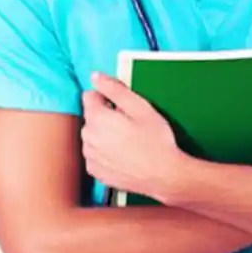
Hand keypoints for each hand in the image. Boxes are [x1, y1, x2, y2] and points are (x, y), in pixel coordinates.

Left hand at [81, 72, 186, 200]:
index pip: (89, 96)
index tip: (125, 106)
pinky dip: (106, 152)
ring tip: (130, 141)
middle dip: (107, 117)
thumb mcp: (142, 108)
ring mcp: (90, 156)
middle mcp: (88, 137)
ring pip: (93, 136)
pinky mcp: (96, 171)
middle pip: (91, 117)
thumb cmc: (156, 140)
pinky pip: (96, 154)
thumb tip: (95, 76)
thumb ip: (116, 90)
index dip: (108, 97)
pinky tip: (125, 155)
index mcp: (97, 118)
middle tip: (132, 124)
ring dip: (105, 134)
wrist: (163, 176)